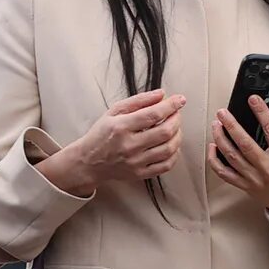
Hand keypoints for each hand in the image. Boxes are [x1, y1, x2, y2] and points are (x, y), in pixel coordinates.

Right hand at [40, 89, 184, 195]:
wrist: (88, 162)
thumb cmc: (101, 135)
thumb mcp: (114, 112)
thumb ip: (138, 101)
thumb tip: (161, 94)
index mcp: (121, 127)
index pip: (153, 114)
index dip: (171, 106)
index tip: (179, 100)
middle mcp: (129, 146)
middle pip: (165, 132)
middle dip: (176, 119)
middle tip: (176, 113)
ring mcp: (135, 162)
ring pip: (168, 149)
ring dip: (177, 135)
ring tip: (174, 128)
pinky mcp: (139, 174)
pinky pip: (165, 166)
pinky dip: (174, 154)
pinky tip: (171, 145)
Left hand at [211, 94, 268, 236]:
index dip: (262, 112)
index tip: (253, 100)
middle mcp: (268, 168)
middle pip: (245, 144)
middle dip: (232, 126)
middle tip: (223, 113)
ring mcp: (254, 178)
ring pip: (232, 157)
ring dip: (221, 139)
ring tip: (216, 125)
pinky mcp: (245, 186)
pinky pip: (225, 173)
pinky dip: (215, 161)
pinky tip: (213, 147)